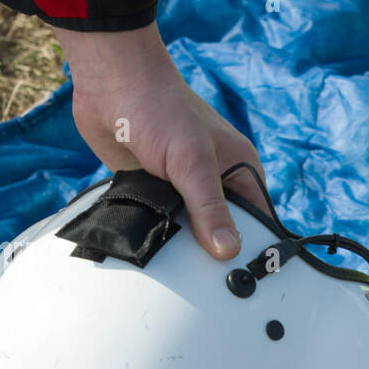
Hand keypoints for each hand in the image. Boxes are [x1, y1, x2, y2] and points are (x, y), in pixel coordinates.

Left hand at [55, 23, 266, 259]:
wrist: (111, 82)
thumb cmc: (160, 107)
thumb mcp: (193, 161)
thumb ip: (209, 207)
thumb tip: (228, 250)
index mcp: (239, 171)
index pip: (258, 220)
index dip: (256, 248)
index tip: (247, 279)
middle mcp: (215, 182)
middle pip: (222, 231)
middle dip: (214, 253)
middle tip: (210, 286)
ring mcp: (182, 188)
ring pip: (189, 231)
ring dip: (180, 244)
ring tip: (178, 270)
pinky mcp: (152, 190)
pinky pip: (158, 222)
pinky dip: (153, 231)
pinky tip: (149, 246)